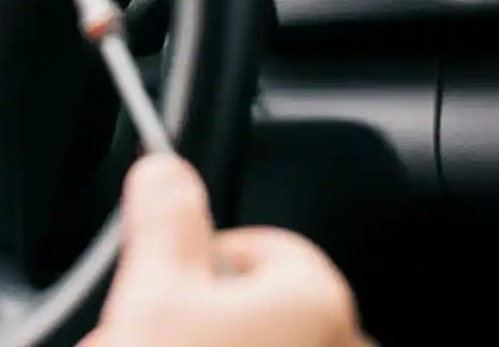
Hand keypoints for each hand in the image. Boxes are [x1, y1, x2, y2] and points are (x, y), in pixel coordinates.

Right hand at [82, 155, 370, 346]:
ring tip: (165, 344)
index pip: (265, 243)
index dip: (206, 254)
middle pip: (266, 299)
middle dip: (211, 308)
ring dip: (220, 338)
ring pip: (267, 338)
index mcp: (315, 295)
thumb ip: (165, 221)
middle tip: (161, 332)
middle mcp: (344, 338)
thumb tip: (166, 169)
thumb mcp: (154, 293)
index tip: (170, 279)